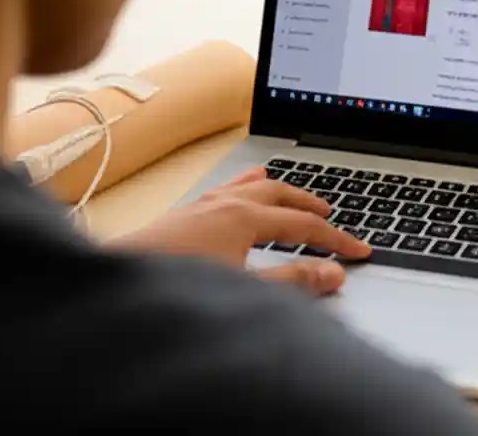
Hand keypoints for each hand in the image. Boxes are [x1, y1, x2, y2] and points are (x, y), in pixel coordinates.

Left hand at [112, 168, 370, 294]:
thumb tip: (333, 274)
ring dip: (278, 191)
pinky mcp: (183, 215)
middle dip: (309, 204)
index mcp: (244, 217)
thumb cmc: (176, 289)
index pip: (305, 225)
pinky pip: (226, 191)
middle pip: (280, 193)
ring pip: (251, 186)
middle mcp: (224, 204)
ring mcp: (201, 206)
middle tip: (332, 215)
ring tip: (291, 195)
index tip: (359, 252)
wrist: (118, 285)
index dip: (336, 239)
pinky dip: (246, 190)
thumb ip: (293, 282)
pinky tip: (239, 196)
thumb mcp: (246, 290)